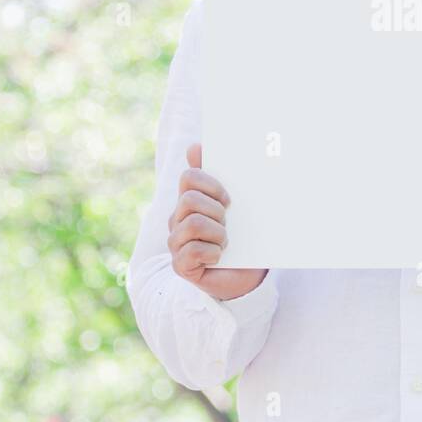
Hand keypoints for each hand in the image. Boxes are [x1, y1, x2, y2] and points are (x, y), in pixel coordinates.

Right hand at [167, 142, 268, 300]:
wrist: (246, 275)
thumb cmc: (242, 236)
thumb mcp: (240, 205)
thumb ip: (225, 175)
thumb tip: (196, 146)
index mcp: (190, 199)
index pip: (189, 176)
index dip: (212, 183)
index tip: (229, 198)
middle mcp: (178, 218)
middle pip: (190, 199)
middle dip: (217, 210)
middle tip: (228, 223)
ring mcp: (176, 241)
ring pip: (194, 223)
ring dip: (218, 233)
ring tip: (225, 242)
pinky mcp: (180, 264)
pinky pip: (193, 251)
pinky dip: (213, 253)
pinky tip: (219, 256)